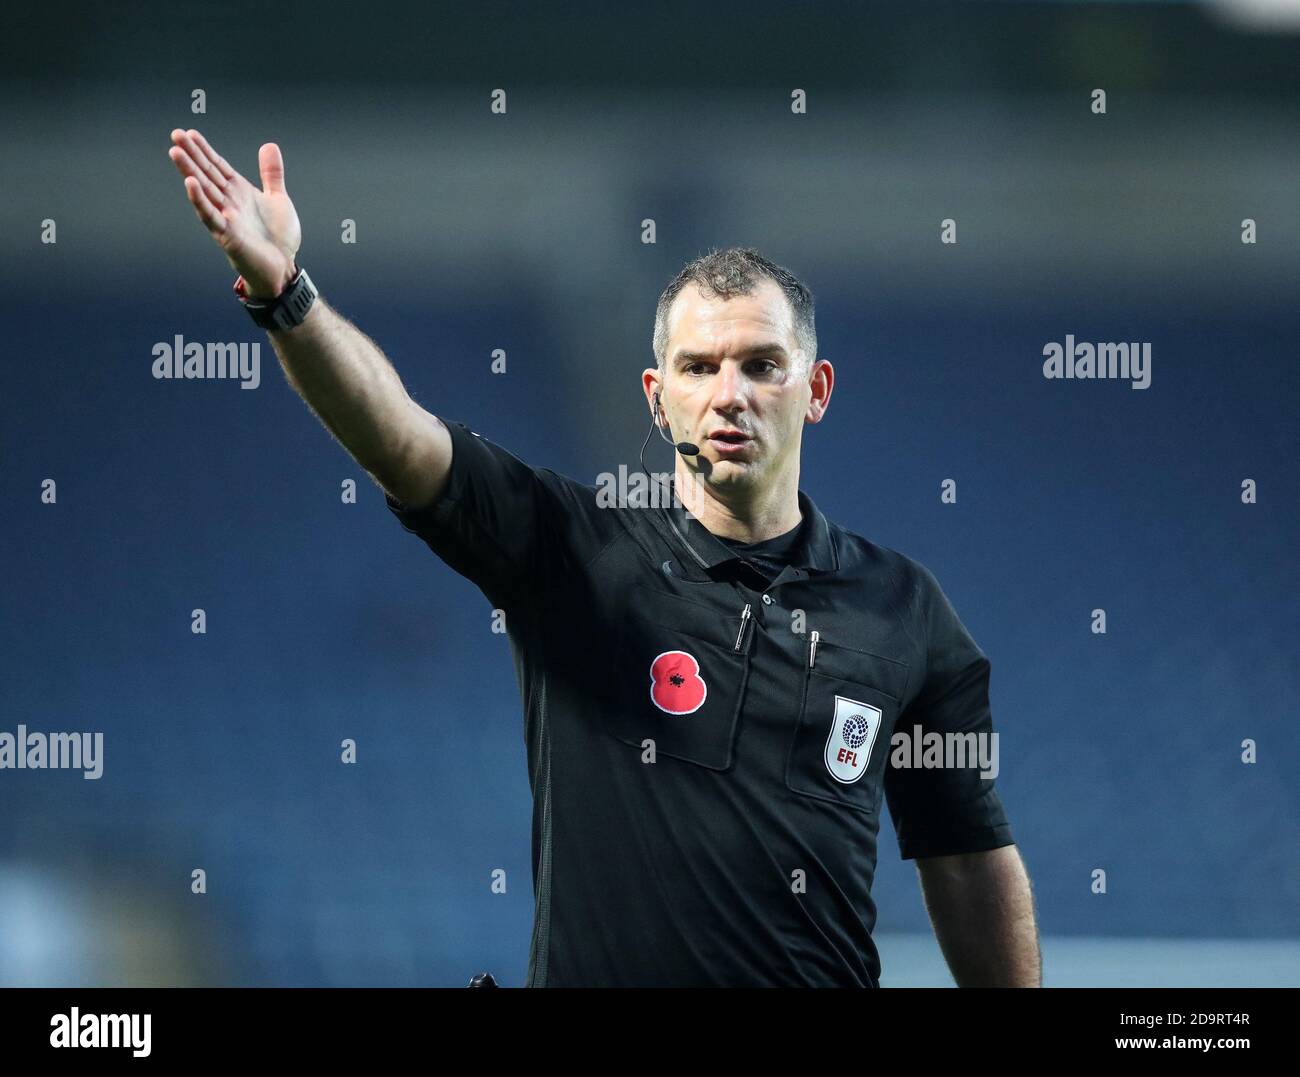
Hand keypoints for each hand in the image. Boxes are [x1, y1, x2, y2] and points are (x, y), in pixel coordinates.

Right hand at [168, 128, 301, 297]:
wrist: (284, 268)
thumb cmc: (279, 238)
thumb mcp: (278, 198)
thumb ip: (271, 173)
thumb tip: (269, 145)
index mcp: (239, 192)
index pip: (218, 166)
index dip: (205, 150)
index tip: (190, 133)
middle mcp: (229, 202)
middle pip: (207, 174)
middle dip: (192, 155)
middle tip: (175, 134)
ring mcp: (226, 218)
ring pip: (204, 191)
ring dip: (189, 171)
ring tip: (175, 152)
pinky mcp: (228, 235)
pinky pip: (211, 216)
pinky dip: (200, 201)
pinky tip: (190, 184)